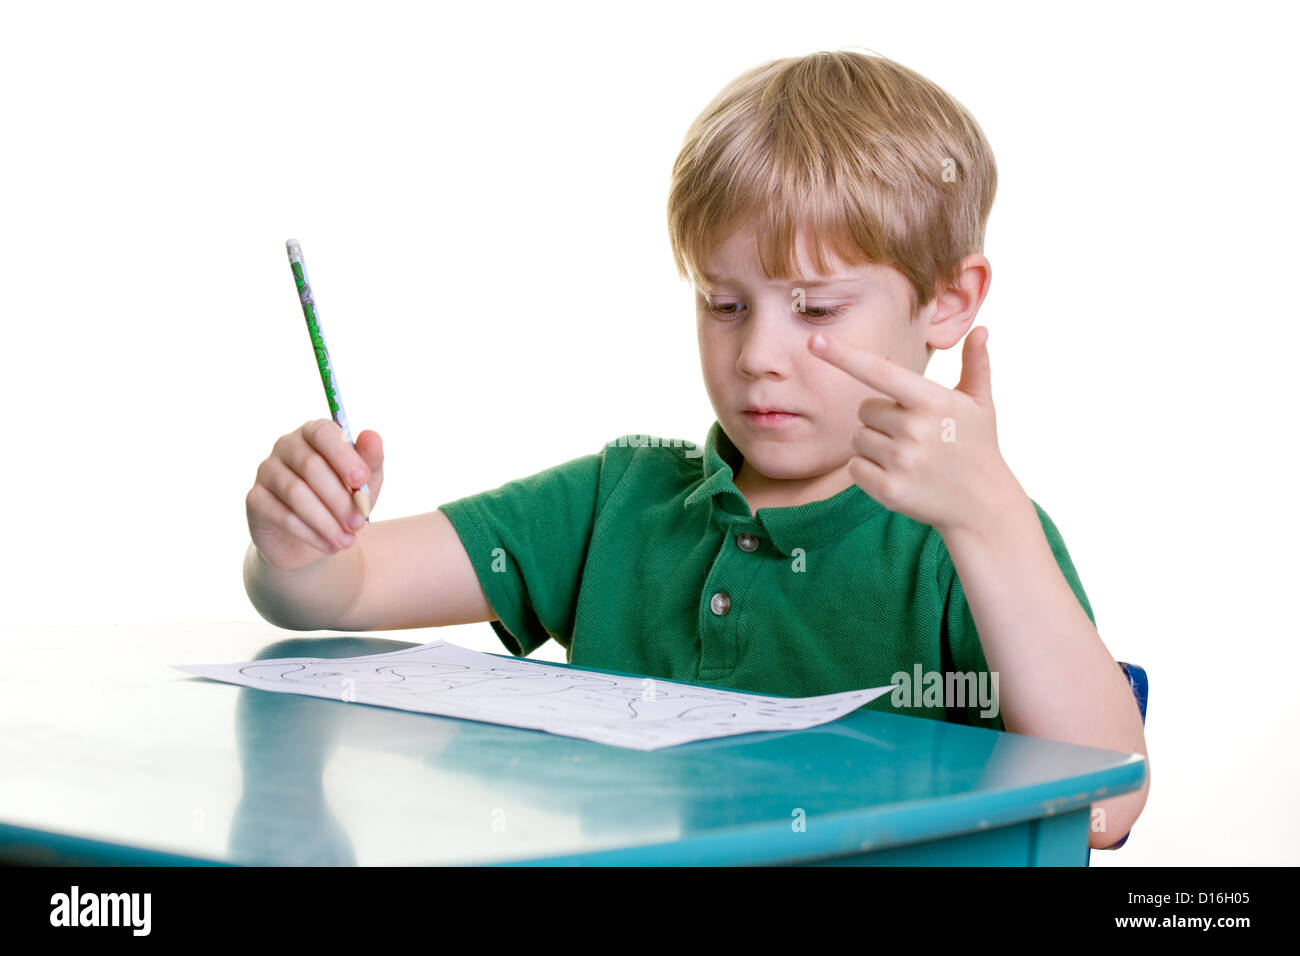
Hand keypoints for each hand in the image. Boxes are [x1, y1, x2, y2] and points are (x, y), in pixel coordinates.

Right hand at [246, 419, 384, 570]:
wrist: (315, 537)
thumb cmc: (343, 500)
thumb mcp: (365, 483)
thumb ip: (370, 460)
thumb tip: (372, 435)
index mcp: (314, 433)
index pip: (323, 432)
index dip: (343, 456)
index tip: (362, 480)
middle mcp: (286, 445)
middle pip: (310, 466)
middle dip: (339, 498)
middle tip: (359, 523)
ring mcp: (266, 470)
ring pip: (296, 493)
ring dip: (326, 521)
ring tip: (347, 541)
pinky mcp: (255, 499)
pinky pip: (282, 515)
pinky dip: (311, 533)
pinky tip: (329, 546)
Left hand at [808, 326, 1019, 536]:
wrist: (983, 505)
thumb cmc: (976, 446)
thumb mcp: (980, 404)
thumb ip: (975, 364)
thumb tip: (981, 329)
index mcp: (932, 400)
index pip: (878, 372)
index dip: (843, 355)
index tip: (815, 340)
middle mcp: (914, 429)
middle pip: (863, 409)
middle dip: (880, 418)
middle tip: (912, 434)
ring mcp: (901, 461)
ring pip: (858, 439)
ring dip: (875, 445)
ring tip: (909, 456)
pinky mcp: (889, 490)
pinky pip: (855, 468)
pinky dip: (868, 471)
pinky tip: (898, 476)